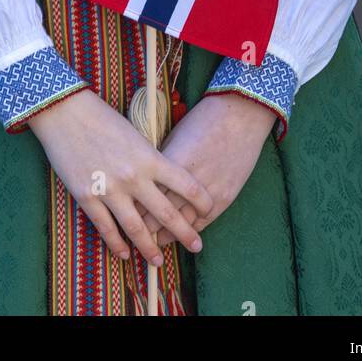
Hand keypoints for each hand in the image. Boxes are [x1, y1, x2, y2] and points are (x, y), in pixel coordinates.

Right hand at [26, 88, 214, 266]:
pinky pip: (106, 228)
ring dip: (150, 247)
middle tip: (196, 246)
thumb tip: (160, 182)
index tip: (209, 209)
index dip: (200, 200)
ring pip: (136, 228)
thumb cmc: (101, 117)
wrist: (65, 112)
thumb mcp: (134, 134)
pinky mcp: (87, 196)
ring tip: (158, 261)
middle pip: (166, 213)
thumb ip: (147, 159)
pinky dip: (116, 244)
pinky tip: (124, 253)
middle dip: (184, 232)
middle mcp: (134, 176)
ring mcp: (110, 189)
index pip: (185, 183)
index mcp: (149, 157)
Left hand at [137, 94, 275, 248]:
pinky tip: (179, 238)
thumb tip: (145, 183)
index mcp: (165, 165)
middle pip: (158, 216)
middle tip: (133, 237)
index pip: (142, 198)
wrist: (239, 116)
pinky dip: (190, 231)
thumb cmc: (202, 121)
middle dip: (144, 230)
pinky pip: (202, 222)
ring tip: (153, 245)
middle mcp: (183, 183)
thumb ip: (159, 163)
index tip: (122, 217)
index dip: (131, 211)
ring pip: (181, 225)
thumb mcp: (173, 139)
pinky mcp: (224, 198)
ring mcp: (206, 193)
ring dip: (166, 236)